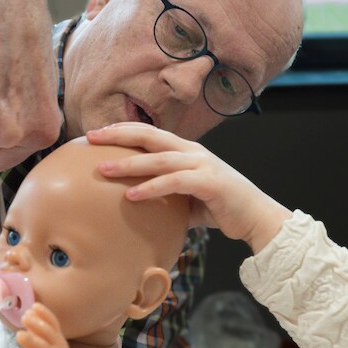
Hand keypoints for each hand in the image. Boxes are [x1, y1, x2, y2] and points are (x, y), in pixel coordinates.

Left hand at [12, 303, 72, 347]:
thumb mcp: (47, 341)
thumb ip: (39, 329)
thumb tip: (29, 311)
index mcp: (58, 338)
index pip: (54, 323)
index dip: (45, 314)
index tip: (34, 306)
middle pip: (50, 334)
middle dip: (37, 324)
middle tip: (24, 317)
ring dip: (31, 340)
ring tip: (19, 334)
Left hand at [87, 122, 291, 252]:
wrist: (257, 217)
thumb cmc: (221, 208)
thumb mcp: (188, 197)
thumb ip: (166, 193)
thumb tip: (138, 204)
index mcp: (186, 151)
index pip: (149, 133)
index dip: (122, 130)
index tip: (96, 133)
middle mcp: (193, 152)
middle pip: (149, 136)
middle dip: (118, 135)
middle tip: (90, 137)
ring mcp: (202, 164)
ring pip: (159, 158)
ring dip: (129, 163)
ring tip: (103, 169)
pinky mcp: (209, 182)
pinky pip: (174, 182)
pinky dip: (151, 187)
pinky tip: (131, 195)